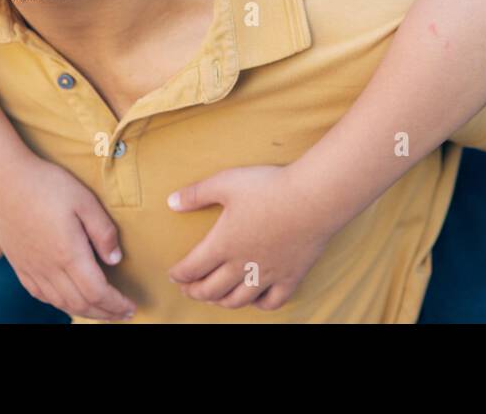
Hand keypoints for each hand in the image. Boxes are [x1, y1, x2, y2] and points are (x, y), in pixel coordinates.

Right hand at [0, 154, 136, 320]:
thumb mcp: (85, 201)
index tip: (132, 307)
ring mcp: (31, 269)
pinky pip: (41, 295)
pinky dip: (60, 304)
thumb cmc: (46, 185)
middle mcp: (48, 268)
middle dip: (105, 313)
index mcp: (68, 254)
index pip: (97, 292)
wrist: (1, 180)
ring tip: (103, 312)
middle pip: (81, 303)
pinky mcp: (19, 265)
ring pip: (61, 303)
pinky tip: (68, 301)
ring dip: (85, 311)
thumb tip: (115, 259)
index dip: (116, 304)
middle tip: (124, 314)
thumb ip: (104, 232)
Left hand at [165, 165, 334, 311]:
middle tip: (189, 288)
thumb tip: (171, 202)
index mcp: (222, 244)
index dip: (178, 274)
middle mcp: (242, 265)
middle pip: (210, 290)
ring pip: (238, 300)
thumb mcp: (227, 182)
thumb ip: (197, 194)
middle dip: (195, 291)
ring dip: (221, 301)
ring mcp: (267, 274)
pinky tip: (255, 297)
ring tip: (215, 296)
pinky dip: (259, 304)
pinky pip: (272, 301)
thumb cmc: (269, 187)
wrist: (314, 197)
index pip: (191, 269)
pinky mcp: (291, 276)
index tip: (173, 274)